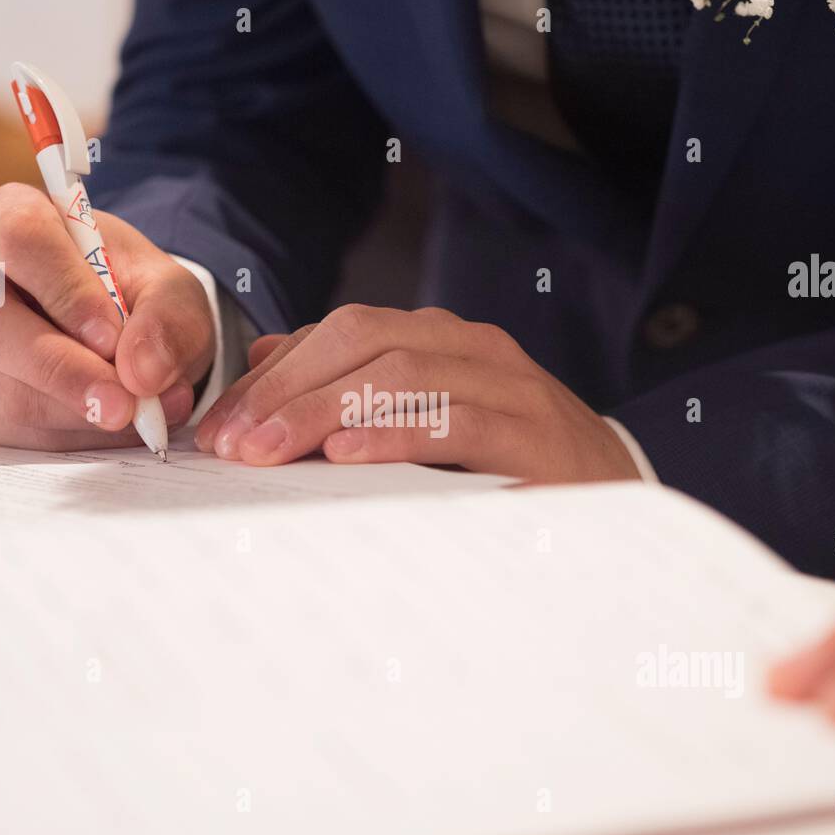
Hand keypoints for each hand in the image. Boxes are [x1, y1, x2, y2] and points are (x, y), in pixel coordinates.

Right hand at [0, 183, 214, 449]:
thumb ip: (169, 321)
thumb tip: (142, 374)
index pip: (19, 240)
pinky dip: (72, 437)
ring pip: (1, 390)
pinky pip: (12, 430)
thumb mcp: (172, 293)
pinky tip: (110, 425)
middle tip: (125, 404)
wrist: (124, 330)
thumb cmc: (136, 294)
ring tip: (141, 411)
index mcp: (11, 217)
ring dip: (80, 414)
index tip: (112, 335)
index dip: (66, 292)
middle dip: (63, 373)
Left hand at [194, 304, 640, 480]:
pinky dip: (398, 433)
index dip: (272, 375)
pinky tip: (349, 455)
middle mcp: (471, 348)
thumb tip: (264, 363)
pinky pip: (458, 422)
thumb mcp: (420, 424)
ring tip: (269, 451)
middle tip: (230, 443)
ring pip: (402, 372)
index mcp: (439, 340)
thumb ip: (351, 390)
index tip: (218, 427)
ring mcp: (508, 385)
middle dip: (285, 389)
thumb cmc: (505, 467)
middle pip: (362, 340)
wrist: (616, 500)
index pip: (340, 334)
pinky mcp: (534, 434)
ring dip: (324, 409)